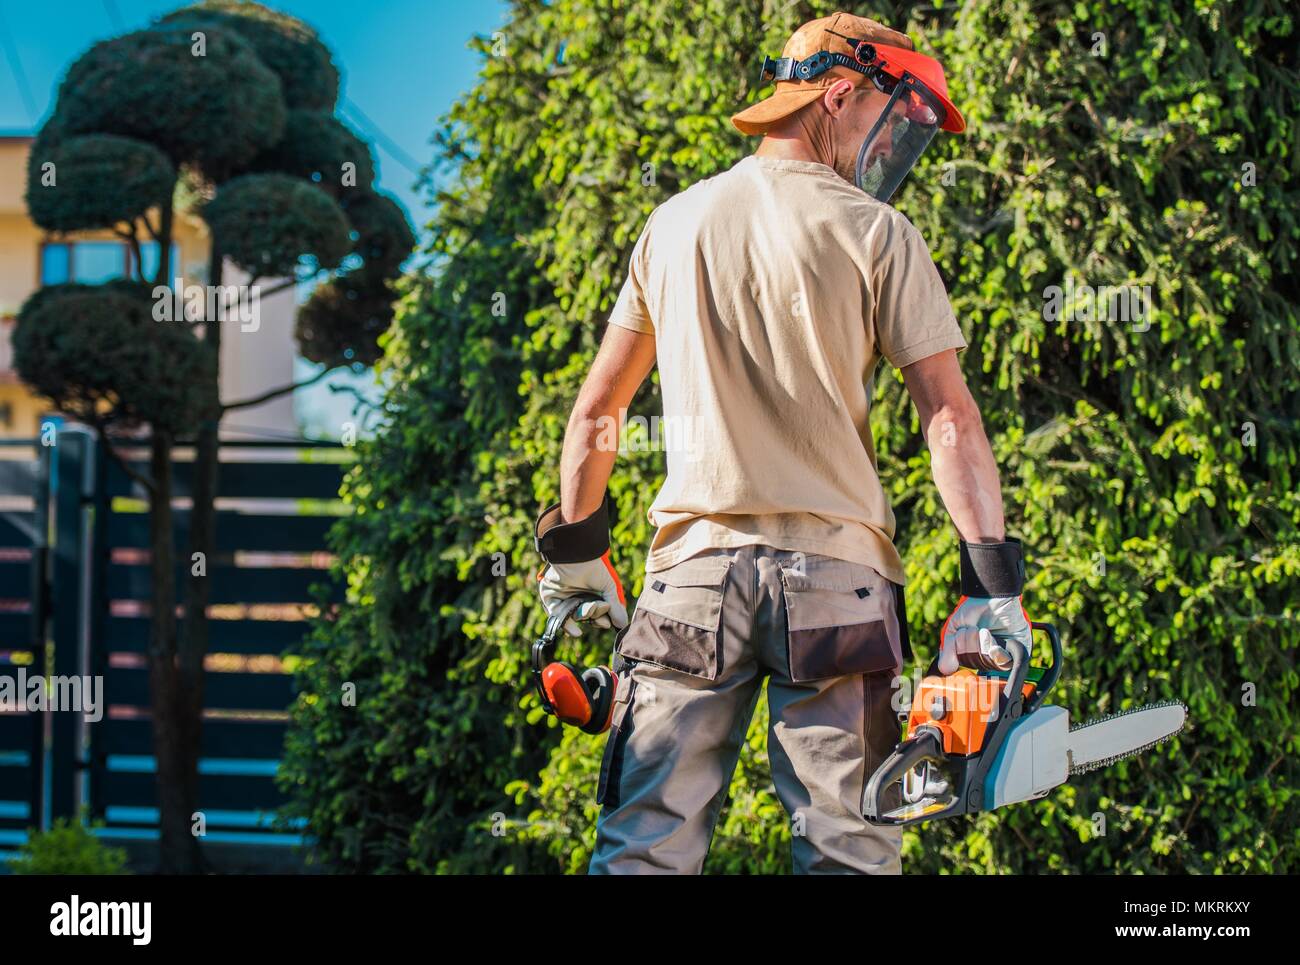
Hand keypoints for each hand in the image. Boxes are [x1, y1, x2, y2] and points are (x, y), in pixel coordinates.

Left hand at [538, 555, 627, 636]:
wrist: (577, 556)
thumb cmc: (594, 568)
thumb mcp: (608, 588)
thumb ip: (615, 607)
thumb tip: (622, 625)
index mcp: (589, 597)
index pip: (595, 615)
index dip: (601, 620)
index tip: (607, 622)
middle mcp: (576, 599)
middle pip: (585, 618)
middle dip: (594, 618)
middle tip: (601, 618)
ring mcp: (563, 599)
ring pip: (573, 617)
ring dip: (583, 617)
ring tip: (590, 610)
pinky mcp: (551, 599)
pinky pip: (557, 616)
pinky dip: (566, 625)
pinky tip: (576, 632)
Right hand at [938, 537, 1030, 673]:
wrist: (992, 596)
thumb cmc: (974, 611)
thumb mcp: (954, 630)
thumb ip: (948, 650)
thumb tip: (944, 670)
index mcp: (973, 656)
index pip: (965, 670)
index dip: (958, 660)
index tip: (954, 650)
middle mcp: (988, 659)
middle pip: (975, 666)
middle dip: (968, 647)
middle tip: (970, 630)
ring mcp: (1003, 656)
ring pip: (988, 664)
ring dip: (980, 646)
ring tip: (981, 630)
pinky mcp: (1018, 651)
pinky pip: (1005, 662)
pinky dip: (994, 652)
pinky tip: (990, 640)